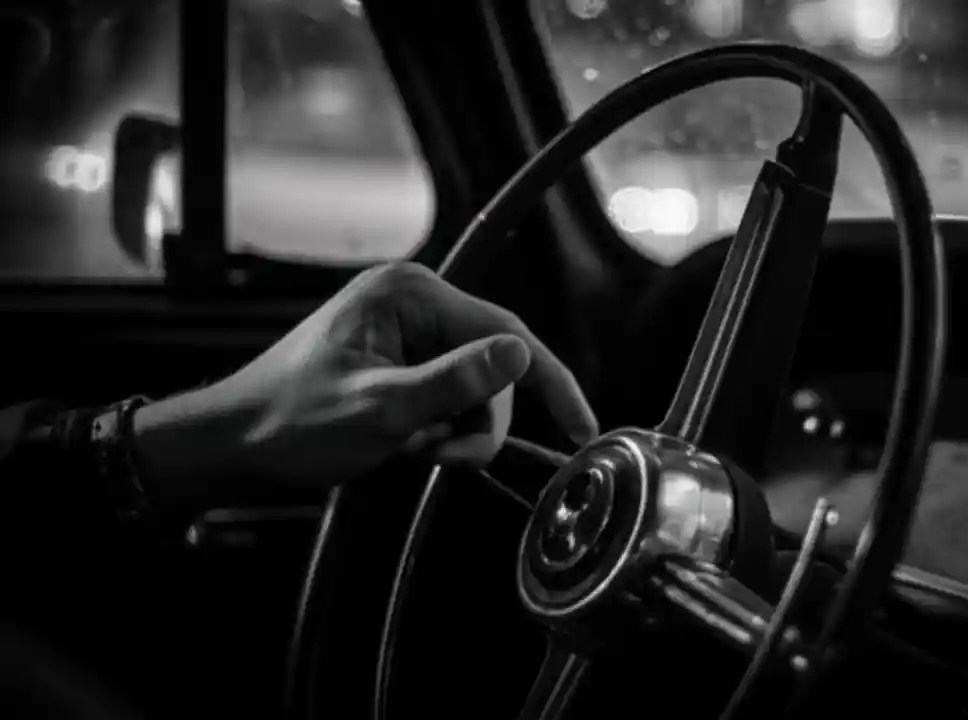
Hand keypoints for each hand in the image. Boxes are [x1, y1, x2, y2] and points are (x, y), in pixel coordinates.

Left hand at [133, 262, 597, 503]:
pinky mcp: (401, 359)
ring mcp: (407, 331)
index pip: (506, 332)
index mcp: (410, 295)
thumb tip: (521, 356)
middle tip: (440, 457)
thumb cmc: (292, 421)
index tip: (581, 426)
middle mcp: (414, 303)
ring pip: (475, 389)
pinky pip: (449, 396)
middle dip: (478, 421)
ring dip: (456, 431)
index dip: (549, 382)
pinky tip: (406, 444)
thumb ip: (455, 382)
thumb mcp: (381, 410)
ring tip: (412, 451)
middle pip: (494, 366)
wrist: (235, 443)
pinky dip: (438, 429)